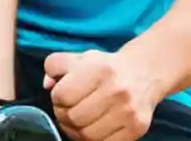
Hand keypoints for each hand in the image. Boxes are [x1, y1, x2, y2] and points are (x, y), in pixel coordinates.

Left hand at [42, 50, 161, 140]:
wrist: (143, 73)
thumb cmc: (104, 66)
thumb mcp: (78, 58)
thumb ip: (55, 65)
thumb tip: (47, 85)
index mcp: (100, 70)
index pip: (63, 95)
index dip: (56, 98)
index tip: (61, 96)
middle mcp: (116, 91)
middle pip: (74, 118)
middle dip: (64, 116)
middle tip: (67, 111)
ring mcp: (128, 112)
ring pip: (87, 135)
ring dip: (75, 131)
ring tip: (76, 122)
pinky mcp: (137, 128)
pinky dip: (93, 140)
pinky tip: (91, 130)